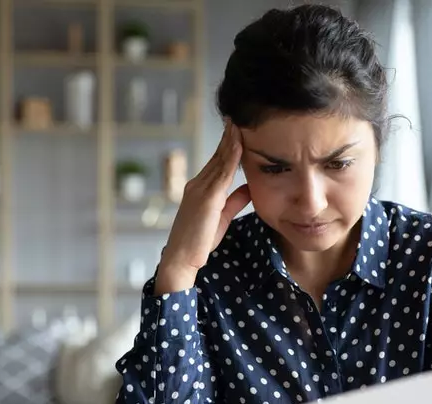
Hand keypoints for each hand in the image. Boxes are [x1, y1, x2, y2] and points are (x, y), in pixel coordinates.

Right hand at [155, 119, 250, 292]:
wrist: (182, 259)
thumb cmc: (199, 242)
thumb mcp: (221, 218)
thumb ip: (234, 201)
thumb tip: (249, 188)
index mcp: (200, 189)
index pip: (217, 162)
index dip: (227, 145)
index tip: (237, 129)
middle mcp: (197, 184)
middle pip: (218, 155)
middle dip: (228, 136)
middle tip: (238, 116)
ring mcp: (200, 189)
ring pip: (219, 159)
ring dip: (230, 140)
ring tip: (239, 122)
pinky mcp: (206, 198)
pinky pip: (222, 172)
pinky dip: (231, 155)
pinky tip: (239, 143)